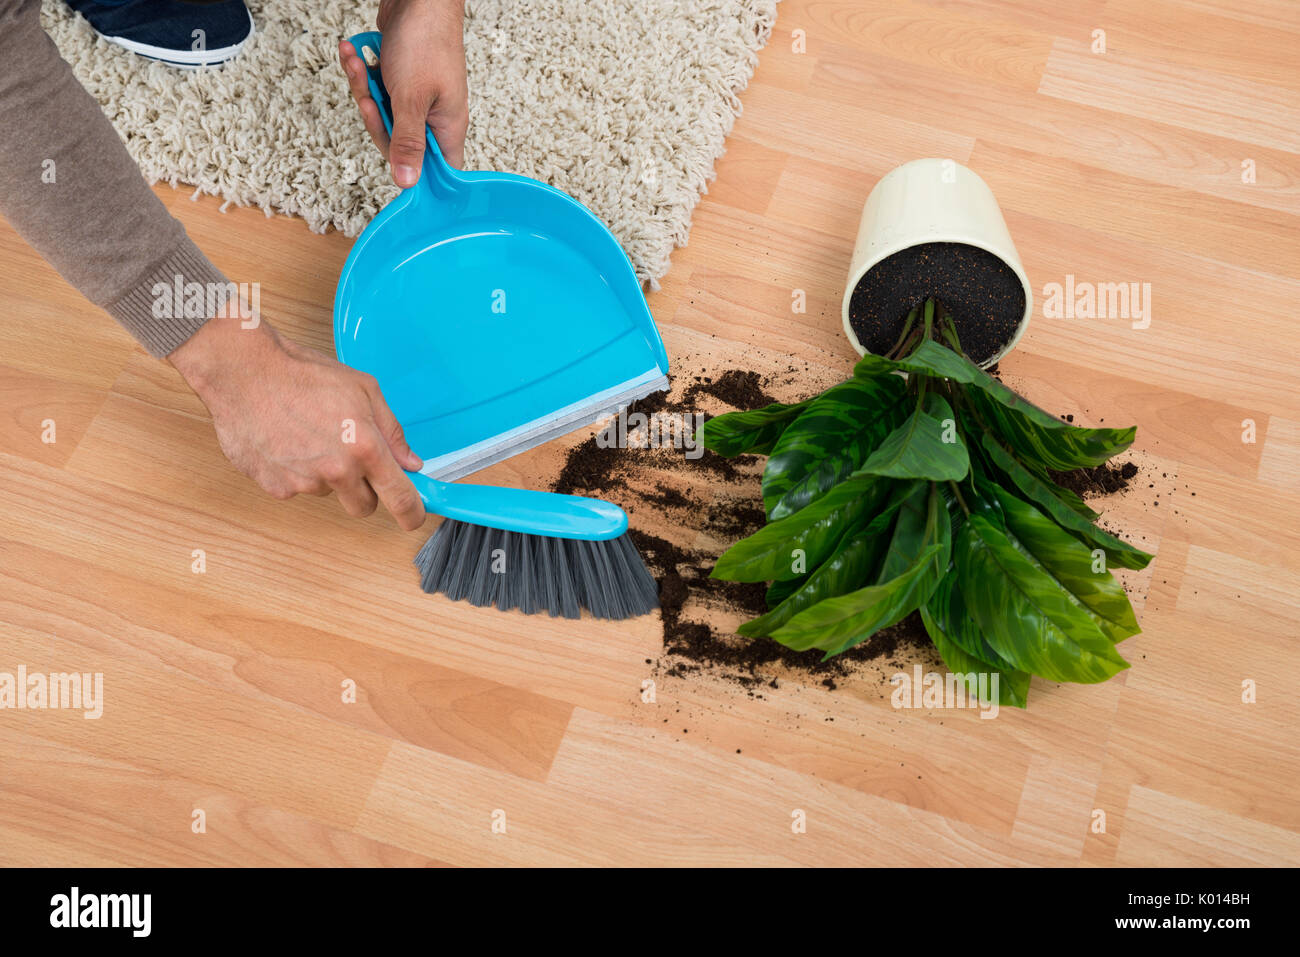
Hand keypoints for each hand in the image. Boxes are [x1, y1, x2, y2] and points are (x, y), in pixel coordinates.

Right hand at [169, 306, 426, 530]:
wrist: (245, 372)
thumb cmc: (303, 374)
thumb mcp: (364, 389)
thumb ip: (392, 431)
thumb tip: (410, 463)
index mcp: (365, 448)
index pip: (399, 498)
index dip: (411, 514)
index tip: (413, 517)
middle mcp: (336, 470)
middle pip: (363, 507)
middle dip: (365, 490)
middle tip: (353, 460)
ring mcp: (303, 482)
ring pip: (328, 493)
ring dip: (327, 475)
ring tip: (310, 436)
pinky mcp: (274, 486)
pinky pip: (297, 489)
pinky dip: (296, 473)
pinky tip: (287, 442)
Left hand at [339, 0, 467, 184]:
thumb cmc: (425, 41)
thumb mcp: (411, 98)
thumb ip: (407, 142)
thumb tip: (407, 182)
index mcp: (447, 128)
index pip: (433, 171)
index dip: (410, 171)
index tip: (391, 161)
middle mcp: (434, 117)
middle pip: (397, 142)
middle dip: (374, 116)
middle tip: (367, 97)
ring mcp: (417, 99)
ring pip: (382, 113)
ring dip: (362, 87)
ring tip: (355, 62)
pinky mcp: (401, 81)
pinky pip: (377, 90)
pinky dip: (362, 72)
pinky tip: (354, 53)